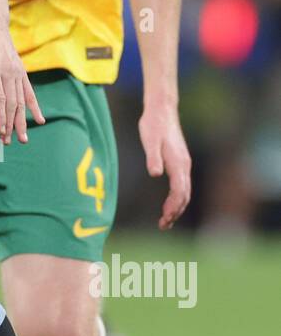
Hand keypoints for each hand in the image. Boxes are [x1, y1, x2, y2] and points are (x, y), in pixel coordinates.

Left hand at [0, 15, 44, 144]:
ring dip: (21, 120)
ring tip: (21, 138)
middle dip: (10, 124)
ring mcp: (17, 72)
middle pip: (12, 103)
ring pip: (21, 100)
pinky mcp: (21, 71)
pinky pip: (29, 92)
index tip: (0, 131)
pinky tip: (39, 120)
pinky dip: (34, 107)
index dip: (0, 116)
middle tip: (7, 141)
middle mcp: (8, 71)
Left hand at [139, 103, 191, 229]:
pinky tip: (168, 204)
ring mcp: (183, 164)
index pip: (179, 191)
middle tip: (163, 225)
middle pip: (184, 195)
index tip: (164, 219)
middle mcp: (184, 165)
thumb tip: (155, 174)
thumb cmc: (153, 125)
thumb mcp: (149, 140)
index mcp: (178, 163)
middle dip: (175, 212)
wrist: (162, 110)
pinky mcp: (180, 162)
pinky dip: (177, 198)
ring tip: (165, 221)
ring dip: (177, 208)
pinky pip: (182, 185)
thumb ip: (153, 158)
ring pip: (185, 192)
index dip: (172, 207)